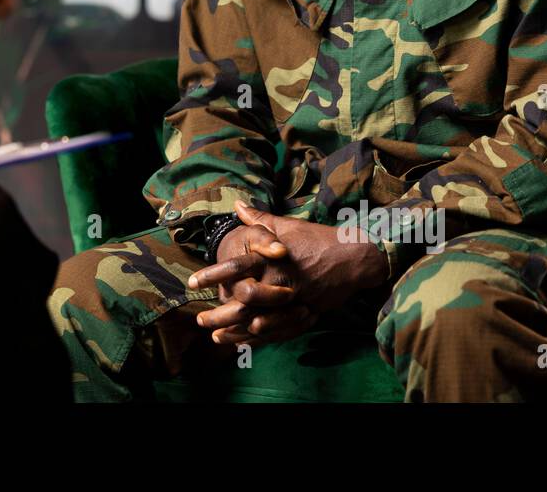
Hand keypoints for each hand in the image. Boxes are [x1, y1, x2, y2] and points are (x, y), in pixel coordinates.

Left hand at [189, 201, 389, 345]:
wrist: (354, 258)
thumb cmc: (318, 239)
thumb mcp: (287, 225)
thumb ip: (259, 219)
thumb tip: (236, 206)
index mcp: (271, 259)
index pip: (234, 269)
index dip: (211, 276)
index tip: (192, 281)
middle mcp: (279, 283)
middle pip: (242, 304)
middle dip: (218, 314)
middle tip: (199, 319)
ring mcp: (292, 302)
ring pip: (258, 324)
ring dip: (234, 332)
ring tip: (215, 336)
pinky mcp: (304, 315)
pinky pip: (277, 332)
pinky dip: (259, 339)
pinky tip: (244, 342)